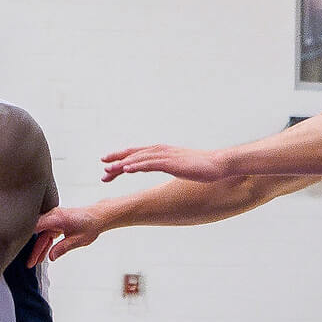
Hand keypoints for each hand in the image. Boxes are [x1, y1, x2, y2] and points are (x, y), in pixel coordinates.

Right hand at [27, 204, 104, 265]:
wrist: (98, 217)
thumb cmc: (90, 225)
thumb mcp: (77, 240)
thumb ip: (63, 248)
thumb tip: (51, 257)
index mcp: (57, 218)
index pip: (35, 225)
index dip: (25, 235)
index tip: (19, 246)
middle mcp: (53, 216)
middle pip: (37, 232)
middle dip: (32, 248)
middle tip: (28, 262)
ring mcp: (53, 219)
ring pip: (41, 235)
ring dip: (38, 248)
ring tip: (33, 263)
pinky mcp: (55, 222)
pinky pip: (46, 234)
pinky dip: (44, 245)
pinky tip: (42, 256)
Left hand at [100, 145, 226, 183]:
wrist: (218, 165)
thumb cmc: (202, 167)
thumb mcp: (181, 167)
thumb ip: (170, 165)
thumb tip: (165, 169)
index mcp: (162, 152)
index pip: (137, 154)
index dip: (121, 159)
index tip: (108, 165)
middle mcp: (161, 151)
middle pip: (133, 154)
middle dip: (116, 161)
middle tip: (102, 168)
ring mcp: (166, 156)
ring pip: (138, 158)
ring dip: (122, 164)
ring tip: (108, 170)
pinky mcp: (172, 163)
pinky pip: (150, 164)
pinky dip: (137, 165)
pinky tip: (126, 169)